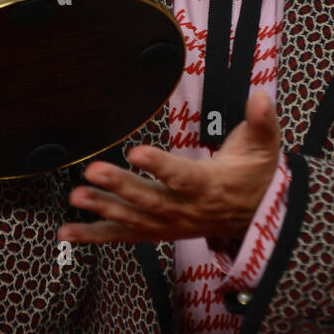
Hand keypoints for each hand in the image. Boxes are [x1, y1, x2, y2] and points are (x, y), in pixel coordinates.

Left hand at [58, 91, 281, 244]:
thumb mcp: (265, 145)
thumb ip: (263, 121)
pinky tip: (67, 232)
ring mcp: (171, 224)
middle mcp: (188, 210)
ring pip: (134, 220)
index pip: (183, 177)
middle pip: (151, 201)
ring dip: (103, 209)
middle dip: (120, 187)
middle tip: (92, 172)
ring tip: (76, 197)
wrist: (258, 216)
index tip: (135, 152)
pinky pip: (125, 236)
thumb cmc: (257, 174)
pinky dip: (95, 235)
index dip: (160, 167)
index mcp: (211, 186)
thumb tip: (261, 97)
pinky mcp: (158, 231)